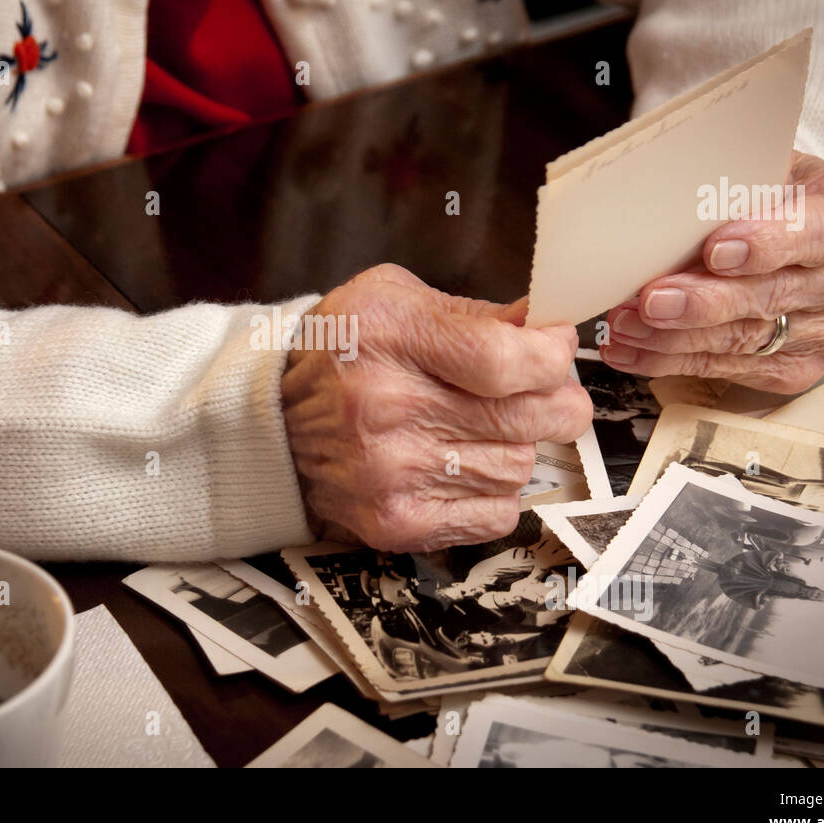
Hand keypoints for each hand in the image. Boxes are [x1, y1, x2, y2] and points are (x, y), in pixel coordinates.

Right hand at [281, 264, 591, 552]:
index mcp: (388, 337)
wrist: (267, 425)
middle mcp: (388, 408)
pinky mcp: (395, 522)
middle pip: (525, 418)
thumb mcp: (391, 300)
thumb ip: (471, 314)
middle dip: (556, 402)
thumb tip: (545, 329)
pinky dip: (495, 491)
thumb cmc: (339, 354)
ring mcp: (391, 473)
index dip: (550, 357)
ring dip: (516, 447)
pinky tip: (464, 467)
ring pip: (517, 467)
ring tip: (481, 429)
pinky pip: (495, 514)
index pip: (505, 360)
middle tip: (548, 393)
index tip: (554, 350)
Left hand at [600, 152, 823, 392]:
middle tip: (650, 299)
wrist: (811, 227)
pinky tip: (632, 350)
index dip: (768, 243)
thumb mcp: (773, 167)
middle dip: (704, 301)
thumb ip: (738, 185)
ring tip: (624, 325)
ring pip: (747, 339)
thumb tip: (663, 210)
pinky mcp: (803, 367)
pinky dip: (672, 360)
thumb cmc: (783, 192)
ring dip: (675, 337)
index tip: (716, 250)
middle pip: (776, 295)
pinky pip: (732, 368)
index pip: (822, 230)